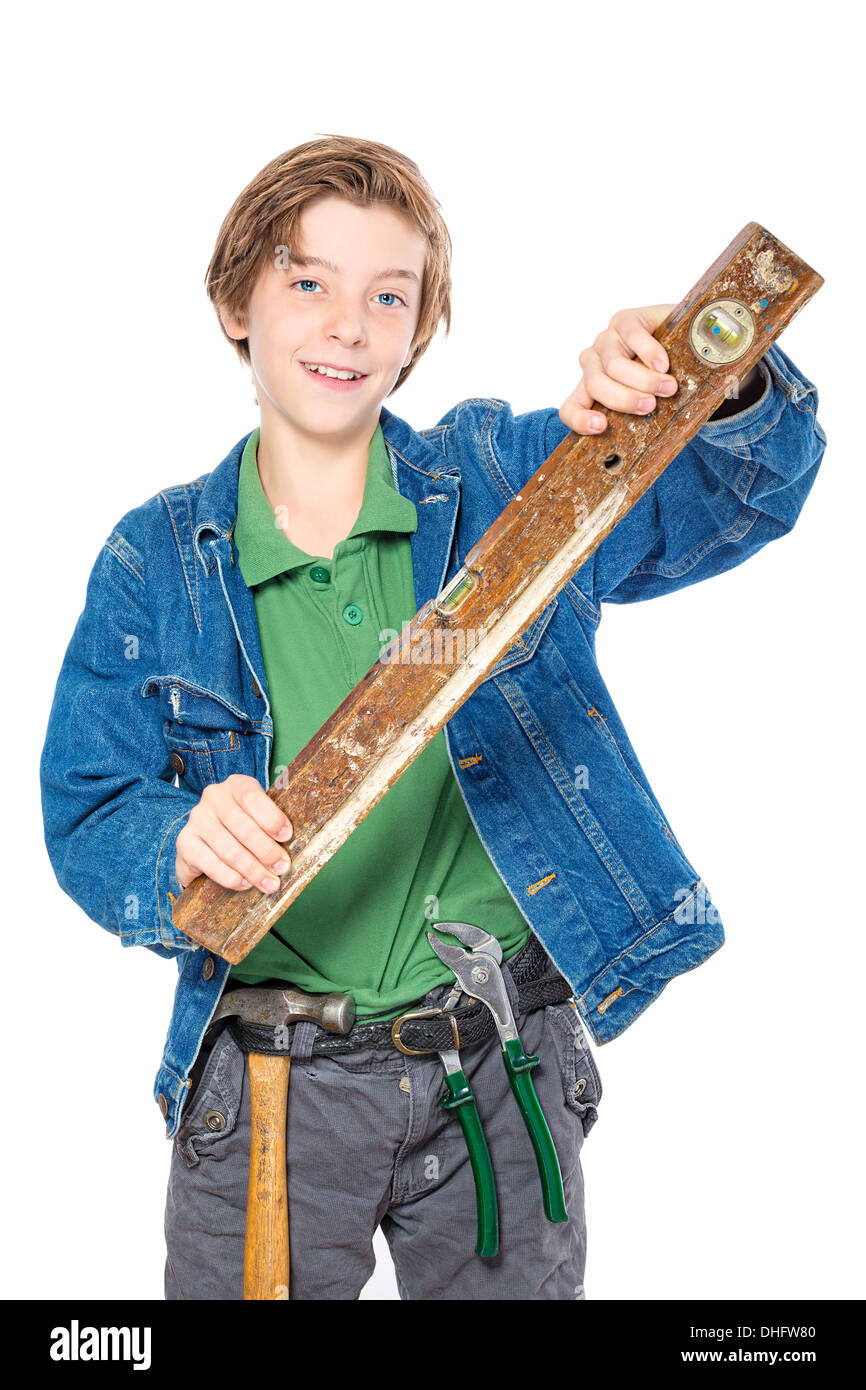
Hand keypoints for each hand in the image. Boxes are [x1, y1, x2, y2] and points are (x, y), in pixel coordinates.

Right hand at [175, 774, 293, 893]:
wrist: (204, 840)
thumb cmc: (241, 827)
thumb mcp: (257, 816)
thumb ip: (272, 824)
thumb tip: (291, 845)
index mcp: (236, 785)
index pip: (253, 798)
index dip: (272, 818)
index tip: (287, 837)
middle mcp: (214, 797)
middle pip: (244, 828)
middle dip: (267, 852)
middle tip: (282, 868)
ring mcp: (197, 820)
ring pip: (230, 850)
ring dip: (253, 870)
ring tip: (269, 883)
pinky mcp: (185, 843)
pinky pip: (212, 865)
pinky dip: (232, 878)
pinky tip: (245, 884)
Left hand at [559, 304, 677, 434]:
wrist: (690, 343)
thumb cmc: (667, 378)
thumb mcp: (651, 401)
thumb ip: (640, 414)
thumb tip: (645, 440)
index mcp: (593, 390)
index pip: (571, 409)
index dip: (580, 419)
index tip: (601, 426)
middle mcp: (594, 364)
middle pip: (596, 385)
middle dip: (625, 399)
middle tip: (651, 406)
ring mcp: (607, 341)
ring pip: (614, 365)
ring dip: (644, 380)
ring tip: (668, 387)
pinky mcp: (624, 321)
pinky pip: (632, 337)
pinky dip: (650, 353)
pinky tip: (663, 364)